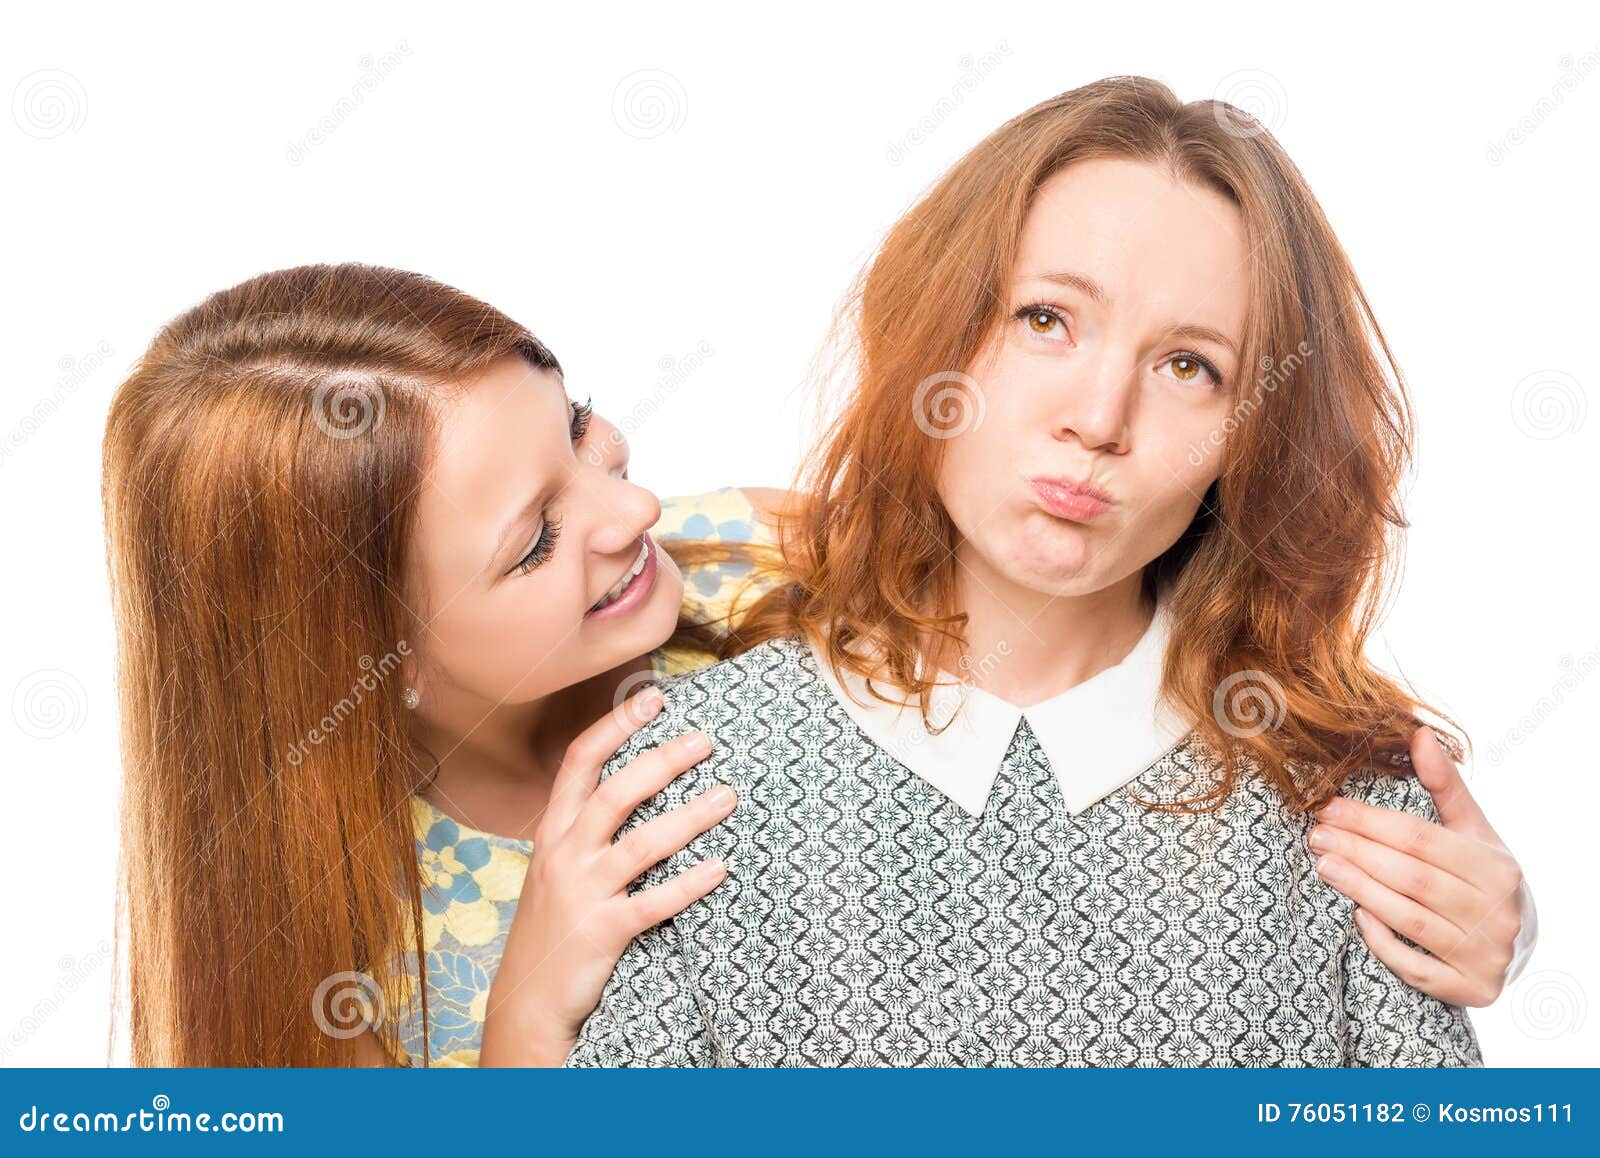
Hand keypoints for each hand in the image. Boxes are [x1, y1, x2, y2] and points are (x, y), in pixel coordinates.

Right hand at [478, 685, 734, 1064]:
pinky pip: (652, 904)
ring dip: (689, 817)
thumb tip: (642, 776)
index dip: (617, 724)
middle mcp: (564, 854)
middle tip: (705, 741)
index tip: (655, 696)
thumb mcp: (557, 863)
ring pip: (640, 844)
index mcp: (554, 829)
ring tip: (727, 797)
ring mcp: (582, 893)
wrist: (527, 997)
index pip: (581, 761)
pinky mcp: (602, 932)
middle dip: (662, 761)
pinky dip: (689, 884)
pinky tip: (720, 869)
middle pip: (616, 793)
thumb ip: (587, 824)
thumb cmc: (554, 920)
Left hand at [1308, 726, 1525, 1006]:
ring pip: (1412, 920)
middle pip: (1412, 877)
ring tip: (1323, 866)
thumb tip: (1418, 733)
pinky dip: (1385, 945)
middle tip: (1315, 835)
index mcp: (1494, 867)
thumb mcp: (1472, 830)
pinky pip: (1419, 969)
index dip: (1370, 822)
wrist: (1518, 942)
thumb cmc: (1481, 874)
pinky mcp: (1473, 991)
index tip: (1328, 807)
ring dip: (1361, 891)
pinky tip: (1356, 919)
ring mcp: (1486, 955)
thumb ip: (1444, 786)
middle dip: (1357, 853)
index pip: (1420, 839)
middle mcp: (1497, 912)